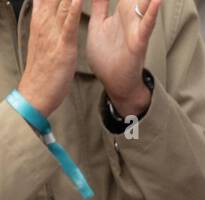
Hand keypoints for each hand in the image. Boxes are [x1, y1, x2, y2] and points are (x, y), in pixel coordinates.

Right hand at [17, 0, 82, 119]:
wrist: (36, 92)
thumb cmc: (43, 67)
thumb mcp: (42, 36)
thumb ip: (46, 17)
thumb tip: (48, 5)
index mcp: (40, 16)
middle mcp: (45, 19)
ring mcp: (54, 31)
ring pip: (64, 0)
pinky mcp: (64, 45)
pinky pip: (70, 22)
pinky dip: (75, 7)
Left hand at [87, 0, 160, 115]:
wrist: (114, 83)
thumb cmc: (106, 57)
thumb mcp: (97, 26)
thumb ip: (98, 6)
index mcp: (120, 12)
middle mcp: (131, 18)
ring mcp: (136, 29)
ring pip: (145, 4)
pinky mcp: (138, 43)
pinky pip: (147, 26)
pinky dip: (152, 12)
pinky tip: (158, 1)